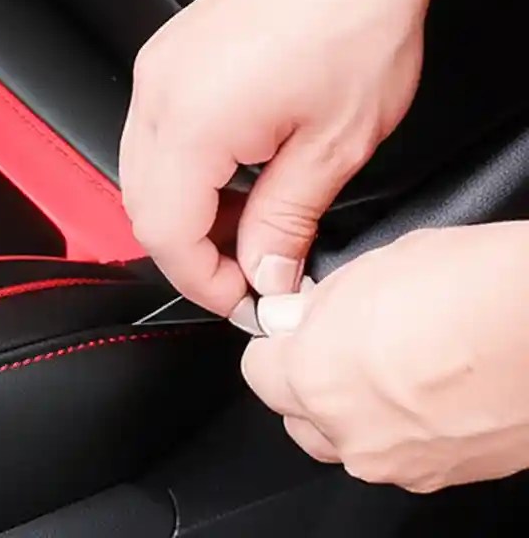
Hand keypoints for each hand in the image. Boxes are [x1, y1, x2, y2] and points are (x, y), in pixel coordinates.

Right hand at [119, 0, 426, 314]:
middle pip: (142, 210)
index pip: (166, 235)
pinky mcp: (166, 59)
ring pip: (142, 176)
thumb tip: (265, 275)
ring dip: (188, 214)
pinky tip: (235, 177)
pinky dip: (185, 175)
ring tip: (253, 222)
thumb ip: (287, 222)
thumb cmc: (355, 20)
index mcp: (193, 123)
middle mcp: (158, 96)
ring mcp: (156, 73)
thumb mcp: (336, 145)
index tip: (246, 298)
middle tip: (253, 270)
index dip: (204, 281)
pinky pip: (154, 138)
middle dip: (194, 253)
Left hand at [242, 222, 528, 492]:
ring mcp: (401, 461)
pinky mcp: (447, 475)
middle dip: (309, 381)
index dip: (276, 345)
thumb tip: (298, 319)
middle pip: (296, 415)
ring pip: (345, 442)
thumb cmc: (484, 286)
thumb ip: (320, 306)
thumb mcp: (374, 268)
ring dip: (353, 410)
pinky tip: (432, 388)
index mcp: (316, 376)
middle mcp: (352, 431)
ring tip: (394, 365)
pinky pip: (399, 454)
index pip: (258, 371)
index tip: (292, 330)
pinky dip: (402, 428)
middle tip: (342, 344)